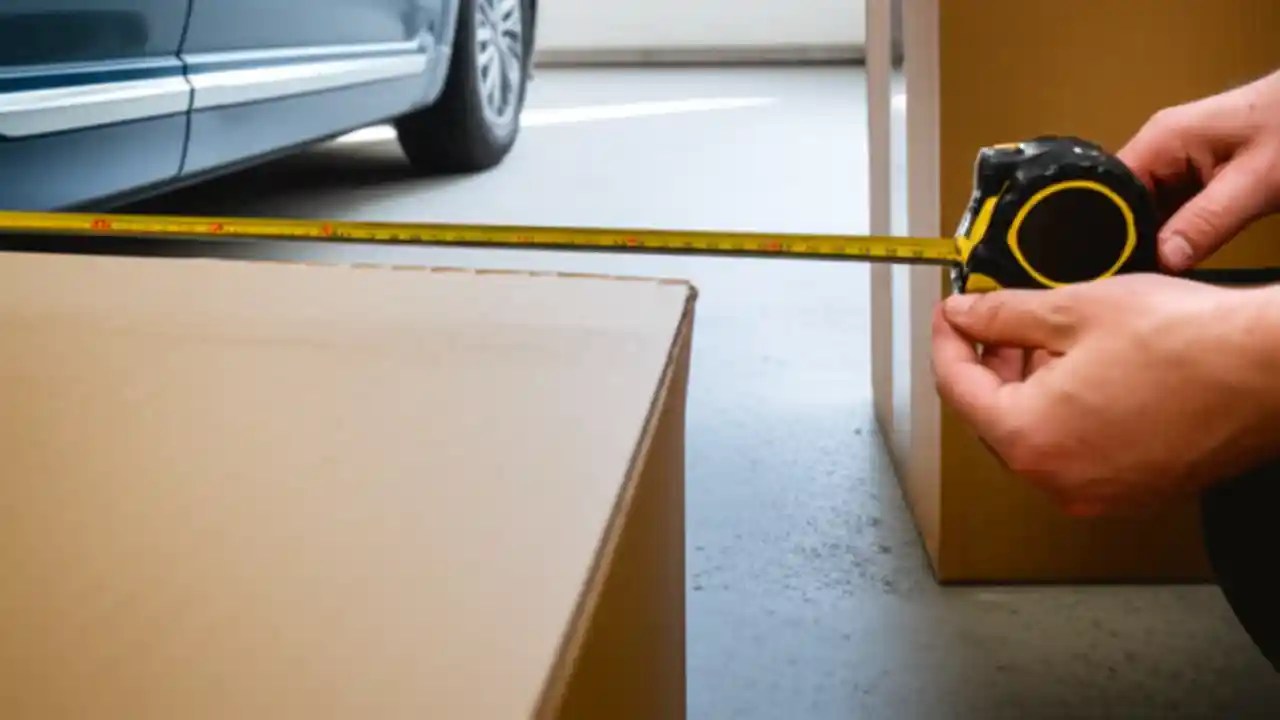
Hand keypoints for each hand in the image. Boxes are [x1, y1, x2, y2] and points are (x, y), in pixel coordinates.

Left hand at [931, 274, 1279, 515]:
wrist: (1272, 370)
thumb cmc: (1190, 344)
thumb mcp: (1073, 310)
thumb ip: (1003, 314)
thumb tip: (966, 313)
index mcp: (1029, 439)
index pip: (956, 387)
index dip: (948, 340)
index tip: (950, 315)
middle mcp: (1057, 480)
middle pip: (993, 417)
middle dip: (990, 364)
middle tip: (997, 322)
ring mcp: (1097, 494)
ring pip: (1035, 435)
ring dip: (1028, 387)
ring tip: (1047, 338)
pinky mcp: (1133, 491)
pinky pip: (1076, 450)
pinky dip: (1066, 412)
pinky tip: (1085, 371)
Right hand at [1118, 69, 1279, 271]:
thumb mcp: (1256, 182)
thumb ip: (1206, 222)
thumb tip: (1162, 260)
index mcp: (1163, 139)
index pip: (1110, 191)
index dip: (1110, 230)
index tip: (1120, 266)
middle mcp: (1162, 148)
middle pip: (1125, 205)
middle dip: (1135, 239)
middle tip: (1150, 277)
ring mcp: (1179, 161)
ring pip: (1150, 212)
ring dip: (1161, 237)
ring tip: (1173, 265)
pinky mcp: (1197, 174)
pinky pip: (1173, 210)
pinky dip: (1180, 232)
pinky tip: (1191, 250)